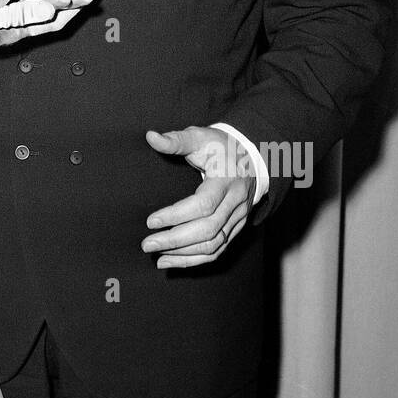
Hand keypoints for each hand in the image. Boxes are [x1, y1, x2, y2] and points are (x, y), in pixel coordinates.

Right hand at [0, 0, 96, 48]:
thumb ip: (18, 14)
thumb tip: (50, 10)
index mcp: (14, 30)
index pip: (53, 20)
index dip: (73, 5)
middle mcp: (12, 27)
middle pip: (51, 15)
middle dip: (72, 0)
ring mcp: (2, 20)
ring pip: (38, 9)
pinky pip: (19, 5)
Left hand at [142, 126, 254, 267]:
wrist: (251, 157)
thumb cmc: (221, 147)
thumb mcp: (200, 137)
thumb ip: (176, 140)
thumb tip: (151, 137)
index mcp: (226, 180)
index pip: (203, 204)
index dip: (177, 215)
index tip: (151, 221)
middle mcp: (235, 203)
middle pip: (208, 229)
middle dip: (176, 240)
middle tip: (147, 244)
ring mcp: (238, 218)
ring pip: (214, 244)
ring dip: (183, 254)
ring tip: (156, 255)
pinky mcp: (235, 228)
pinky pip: (217, 250)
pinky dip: (194, 260)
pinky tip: (171, 261)